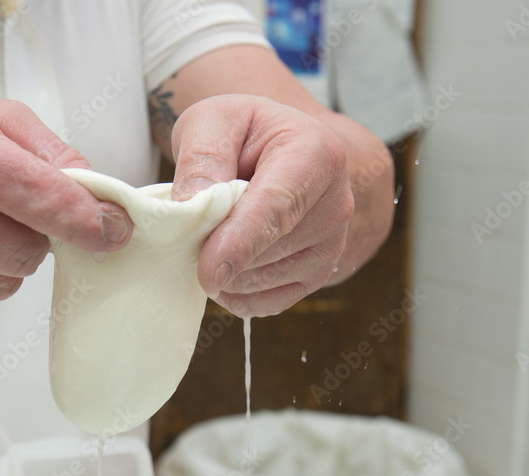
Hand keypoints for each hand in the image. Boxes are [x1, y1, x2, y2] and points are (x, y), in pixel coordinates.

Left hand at [170, 94, 355, 317]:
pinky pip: (266, 303)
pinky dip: (234, 292)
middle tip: (193, 222)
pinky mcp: (318, 274)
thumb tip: (192, 205)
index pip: (278, 208)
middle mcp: (336, 204)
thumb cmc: (243, 133)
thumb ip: (202, 156)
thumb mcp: (214, 120)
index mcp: (317, 155)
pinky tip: (225, 264)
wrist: (278, 151)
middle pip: (266, 251)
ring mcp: (332, 244)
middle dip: (216, 250)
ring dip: (223, 270)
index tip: (208, 272)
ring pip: (261, 281)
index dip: (240, 242)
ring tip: (213, 233)